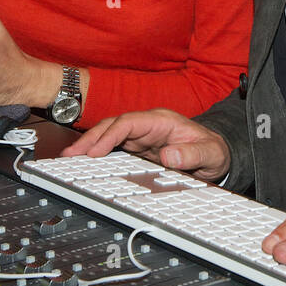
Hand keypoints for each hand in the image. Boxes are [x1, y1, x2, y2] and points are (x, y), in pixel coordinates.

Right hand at [61, 109, 230, 181]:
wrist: (217, 155)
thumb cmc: (213, 150)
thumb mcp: (210, 154)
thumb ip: (192, 154)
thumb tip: (170, 155)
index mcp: (162, 121)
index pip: (129, 122)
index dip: (110, 135)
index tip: (96, 151)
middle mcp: (148, 126)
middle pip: (113, 127)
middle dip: (90, 139)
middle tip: (70, 155)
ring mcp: (141, 137)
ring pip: (109, 137)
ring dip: (89, 147)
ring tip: (69, 160)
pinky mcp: (138, 149)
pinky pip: (114, 149)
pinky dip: (98, 155)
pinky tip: (84, 165)